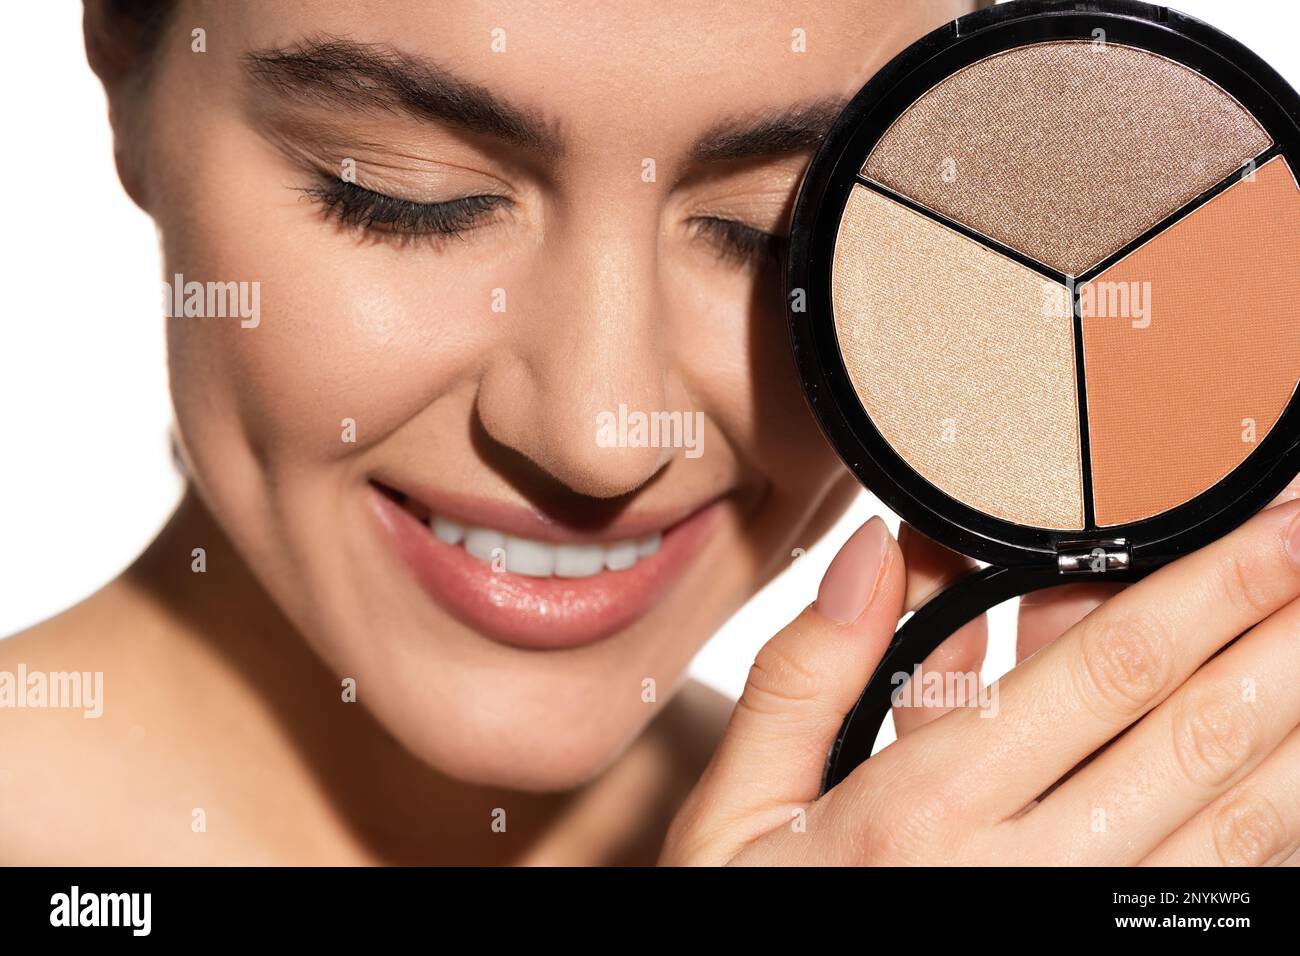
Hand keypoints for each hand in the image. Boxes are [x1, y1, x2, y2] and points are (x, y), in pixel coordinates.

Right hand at [661, 497, 1299, 864]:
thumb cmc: (754, 925)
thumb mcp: (739, 812)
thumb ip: (803, 677)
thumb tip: (871, 553)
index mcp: (925, 808)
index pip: (1102, 673)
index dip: (1205, 592)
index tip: (1268, 526)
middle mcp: (1024, 872)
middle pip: (1195, 736)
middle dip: (1282, 636)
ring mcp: (1078, 929)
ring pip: (1237, 823)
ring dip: (1298, 727)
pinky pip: (1219, 895)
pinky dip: (1274, 826)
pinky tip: (1293, 770)